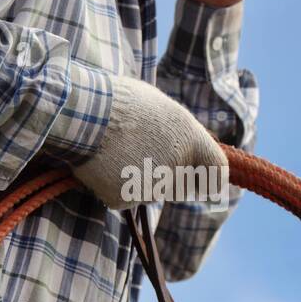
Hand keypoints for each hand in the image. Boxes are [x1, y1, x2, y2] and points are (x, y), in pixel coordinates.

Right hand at [73, 75, 227, 210]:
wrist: (83, 113)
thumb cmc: (122, 102)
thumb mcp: (162, 108)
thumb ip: (181, 133)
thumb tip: (189, 148)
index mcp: (191, 140)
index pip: (217, 171)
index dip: (212, 180)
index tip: (208, 186)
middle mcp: (177, 167)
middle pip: (181, 187)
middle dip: (170, 179)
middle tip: (146, 156)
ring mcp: (151, 186)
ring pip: (152, 193)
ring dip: (140, 180)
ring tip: (119, 152)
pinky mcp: (125, 199)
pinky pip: (124, 198)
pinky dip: (115, 186)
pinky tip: (105, 164)